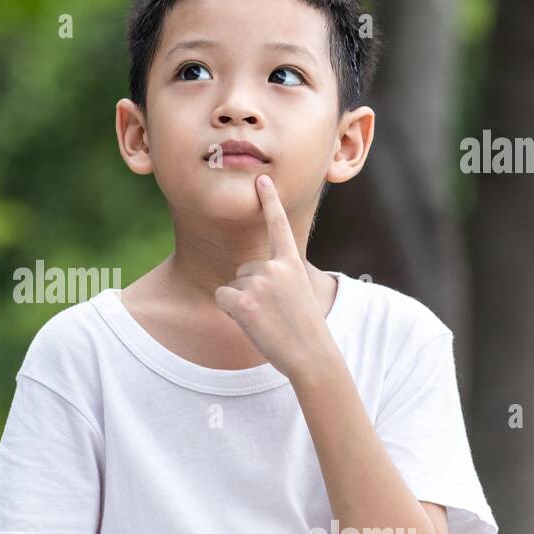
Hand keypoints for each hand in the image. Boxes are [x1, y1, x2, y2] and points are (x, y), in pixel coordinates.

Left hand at [214, 175, 334, 379]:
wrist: (312, 355)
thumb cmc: (304, 330)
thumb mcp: (298, 294)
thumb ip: (278, 278)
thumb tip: (248, 276)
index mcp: (291, 263)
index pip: (278, 225)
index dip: (269, 201)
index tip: (262, 178)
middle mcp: (275, 267)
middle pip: (242, 270)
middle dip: (249, 290)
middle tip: (272, 312)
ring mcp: (259, 283)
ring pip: (232, 285)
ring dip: (241, 303)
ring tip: (266, 319)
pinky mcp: (244, 301)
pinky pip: (222, 298)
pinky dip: (230, 311)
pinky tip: (252, 322)